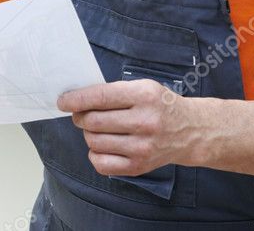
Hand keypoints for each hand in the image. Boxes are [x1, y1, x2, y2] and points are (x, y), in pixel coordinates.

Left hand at [57, 79, 195, 176]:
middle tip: (82, 115)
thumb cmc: (161, 106)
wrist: (190, 131)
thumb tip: (77, 99)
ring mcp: (142, 147)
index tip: (63, 101)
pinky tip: (103, 145)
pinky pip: (101, 164)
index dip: (76, 99)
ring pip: (94, 141)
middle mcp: (145, 122)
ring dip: (88, 134)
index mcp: (144, 96)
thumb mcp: (143, 87)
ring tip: (98, 129)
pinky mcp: (139, 166)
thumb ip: (113, 92)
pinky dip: (95, 154)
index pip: (100, 97)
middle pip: (93, 121)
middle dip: (80, 117)